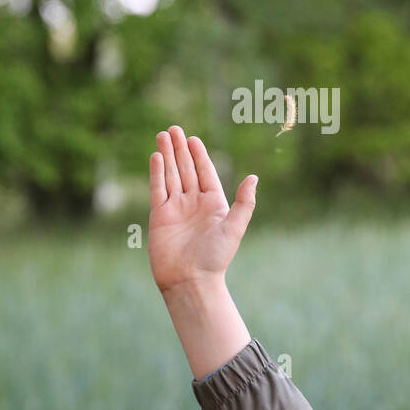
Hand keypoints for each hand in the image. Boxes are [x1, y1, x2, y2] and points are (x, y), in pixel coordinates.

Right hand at [148, 126, 257, 293]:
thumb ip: (245, 202)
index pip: (205, 173)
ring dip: (166, 155)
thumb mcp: (235, 228)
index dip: (199, 155)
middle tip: (173, 128)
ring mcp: (176, 209)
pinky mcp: (160, 216)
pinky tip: (156, 156)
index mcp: (214, 204)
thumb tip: (253, 177)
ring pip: (170, 175)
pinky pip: (158, 189)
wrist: (191, 280)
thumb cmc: (216, 258)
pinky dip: (157, 172)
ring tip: (162, 135)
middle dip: (180, 149)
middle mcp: (194, 203)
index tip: (193, 138)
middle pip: (185, 170)